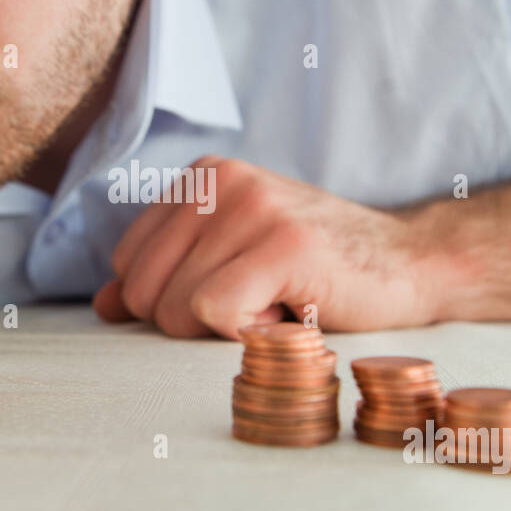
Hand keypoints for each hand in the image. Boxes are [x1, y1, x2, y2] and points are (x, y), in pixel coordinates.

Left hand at [92, 155, 433, 337]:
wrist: (407, 266)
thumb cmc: (316, 270)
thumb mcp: (230, 261)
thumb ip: (165, 277)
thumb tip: (103, 307)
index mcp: (202, 177)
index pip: (128, 265)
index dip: (170, 301)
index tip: (232, 292)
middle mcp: (222, 181)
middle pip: (145, 290)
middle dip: (189, 321)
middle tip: (254, 305)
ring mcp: (254, 207)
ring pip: (176, 306)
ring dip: (223, 330)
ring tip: (276, 304)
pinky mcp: (283, 243)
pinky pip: (214, 310)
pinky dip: (245, 333)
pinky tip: (286, 316)